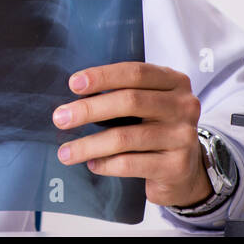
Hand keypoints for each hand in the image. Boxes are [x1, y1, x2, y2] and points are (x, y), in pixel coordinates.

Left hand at [52, 61, 211, 208]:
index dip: (102, 76)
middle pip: (130, 102)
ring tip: (66, 152)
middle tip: (60, 119)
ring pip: (126, 137)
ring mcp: (183, 137)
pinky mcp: (177, 166)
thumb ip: (121, 92)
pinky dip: (106, 164)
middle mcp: (183, 106)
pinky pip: (131, 164)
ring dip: (89, 145)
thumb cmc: (153, 127)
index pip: (136, 72)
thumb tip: (73, 96)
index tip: (73, 84)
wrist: (184, 170)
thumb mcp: (146, 102)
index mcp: (174, 82)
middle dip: (89, 109)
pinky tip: (92, 164)